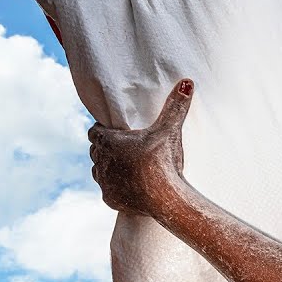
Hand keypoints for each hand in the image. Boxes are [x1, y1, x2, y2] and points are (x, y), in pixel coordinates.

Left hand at [88, 79, 193, 215]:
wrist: (165, 198)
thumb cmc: (164, 162)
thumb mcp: (169, 130)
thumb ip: (176, 106)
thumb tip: (187, 82)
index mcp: (108, 141)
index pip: (95, 131)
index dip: (104, 130)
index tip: (118, 132)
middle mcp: (99, 161)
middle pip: (95, 150)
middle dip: (107, 148)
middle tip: (126, 148)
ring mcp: (103, 182)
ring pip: (98, 171)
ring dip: (109, 168)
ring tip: (128, 167)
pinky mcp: (109, 199)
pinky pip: (108, 191)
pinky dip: (116, 189)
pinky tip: (131, 187)